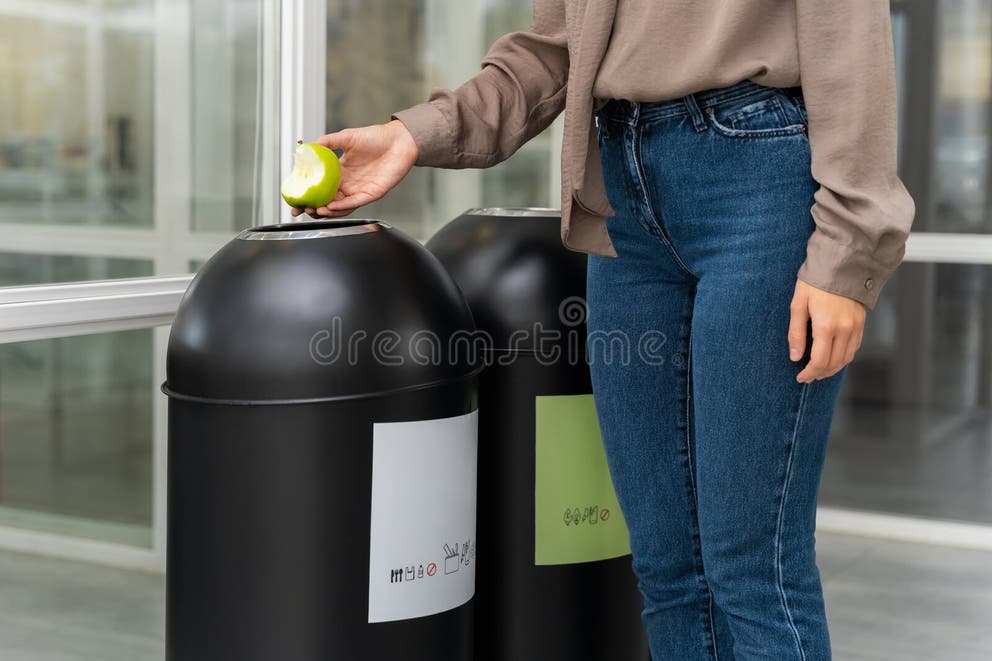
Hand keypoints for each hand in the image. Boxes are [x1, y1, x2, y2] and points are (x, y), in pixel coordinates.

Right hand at [289, 119, 418, 217]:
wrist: (399, 140)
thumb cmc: (376, 137)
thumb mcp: (346, 137)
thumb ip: (326, 142)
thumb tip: (306, 146)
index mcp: (340, 171)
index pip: (319, 187)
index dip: (307, 194)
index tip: (294, 198)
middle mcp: (349, 183)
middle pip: (327, 201)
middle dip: (313, 208)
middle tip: (301, 210)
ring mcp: (360, 190)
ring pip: (340, 207)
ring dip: (326, 211)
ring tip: (314, 210)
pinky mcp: (372, 193)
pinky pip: (355, 203)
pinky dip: (342, 207)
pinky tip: (331, 207)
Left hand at [788, 278, 864, 382]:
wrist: (841, 264)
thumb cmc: (815, 282)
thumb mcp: (798, 305)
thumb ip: (796, 333)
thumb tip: (795, 357)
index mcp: (826, 325)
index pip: (819, 361)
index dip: (809, 373)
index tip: (800, 376)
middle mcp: (844, 329)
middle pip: (834, 363)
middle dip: (820, 374)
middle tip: (807, 376)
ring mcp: (855, 326)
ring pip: (846, 358)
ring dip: (832, 368)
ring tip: (818, 370)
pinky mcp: (861, 323)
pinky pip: (854, 347)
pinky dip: (843, 357)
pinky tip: (832, 357)